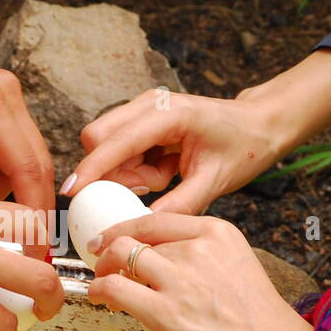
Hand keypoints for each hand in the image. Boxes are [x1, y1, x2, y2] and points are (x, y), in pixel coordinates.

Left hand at [0, 27, 55, 240]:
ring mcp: (8, 93)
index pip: (26, 168)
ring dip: (5, 184)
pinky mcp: (2, 97)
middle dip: (30, 202)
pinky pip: (12, 143)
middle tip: (24, 238)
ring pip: (26, 154)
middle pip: (37, 162)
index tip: (36, 242)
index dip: (34, 210)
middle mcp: (8, 95)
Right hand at [62, 90, 281, 213]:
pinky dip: (136, 167)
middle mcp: (149, 104)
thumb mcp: (214, 182)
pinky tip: (166, 169)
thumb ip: (177, 204)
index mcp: (169, 113)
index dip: (90, 169)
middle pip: (98, 138)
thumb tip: (140, 226)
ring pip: (108, 147)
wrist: (259, 125)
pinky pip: (120, 149)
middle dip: (112, 171)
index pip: (114, 141)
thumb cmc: (243, 147)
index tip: (71, 193)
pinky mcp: (141, 119)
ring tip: (167, 176)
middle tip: (151, 186)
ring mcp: (142, 108)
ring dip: (129, 171)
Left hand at [87, 213, 312, 330]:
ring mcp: (180, 279)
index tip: (110, 238)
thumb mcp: (237, 269)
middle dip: (112, 253)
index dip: (126, 228)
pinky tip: (100, 301)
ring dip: (103, 271)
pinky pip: (113, 288)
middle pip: (136, 238)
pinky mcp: (164, 312)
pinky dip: (97, 291)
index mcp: (218, 233)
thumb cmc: (262, 327)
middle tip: (105, 269)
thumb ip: (203, 258)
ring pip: (119, 255)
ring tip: (104, 288)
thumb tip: (162, 262)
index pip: (156, 220)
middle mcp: (197, 248)